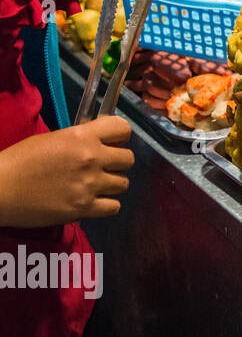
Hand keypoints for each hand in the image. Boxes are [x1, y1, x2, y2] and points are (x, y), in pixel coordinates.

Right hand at [0, 116, 133, 227]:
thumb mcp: (52, 139)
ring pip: (123, 184)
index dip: (120, 136)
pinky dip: (106, 205)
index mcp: (81, 137)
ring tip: (92, 184)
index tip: (113, 142)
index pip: (123, 129)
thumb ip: (80, 139)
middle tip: (102, 166)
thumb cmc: (18, 162)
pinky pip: (113, 207)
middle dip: (117, 162)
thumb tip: (102, 142)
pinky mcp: (82, 208)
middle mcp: (90, 159)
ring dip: (111, 184)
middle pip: (128, 159)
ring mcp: (88, 184)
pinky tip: (92, 200)